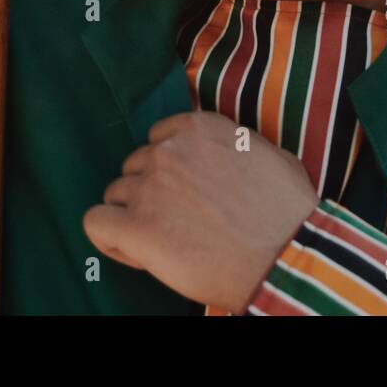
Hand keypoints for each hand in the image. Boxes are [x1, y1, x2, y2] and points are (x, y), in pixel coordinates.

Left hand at [83, 111, 318, 313]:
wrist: (285, 258)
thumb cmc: (290, 213)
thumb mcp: (273, 156)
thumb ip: (238, 146)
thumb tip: (233, 153)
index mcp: (200, 128)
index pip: (158, 139)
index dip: (168, 169)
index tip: (184, 193)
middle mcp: (169, 152)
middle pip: (135, 167)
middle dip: (150, 193)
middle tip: (178, 223)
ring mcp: (149, 188)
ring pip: (115, 195)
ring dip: (133, 216)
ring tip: (164, 243)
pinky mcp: (136, 228)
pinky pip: (96, 223)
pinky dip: (108, 237)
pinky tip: (134, 250)